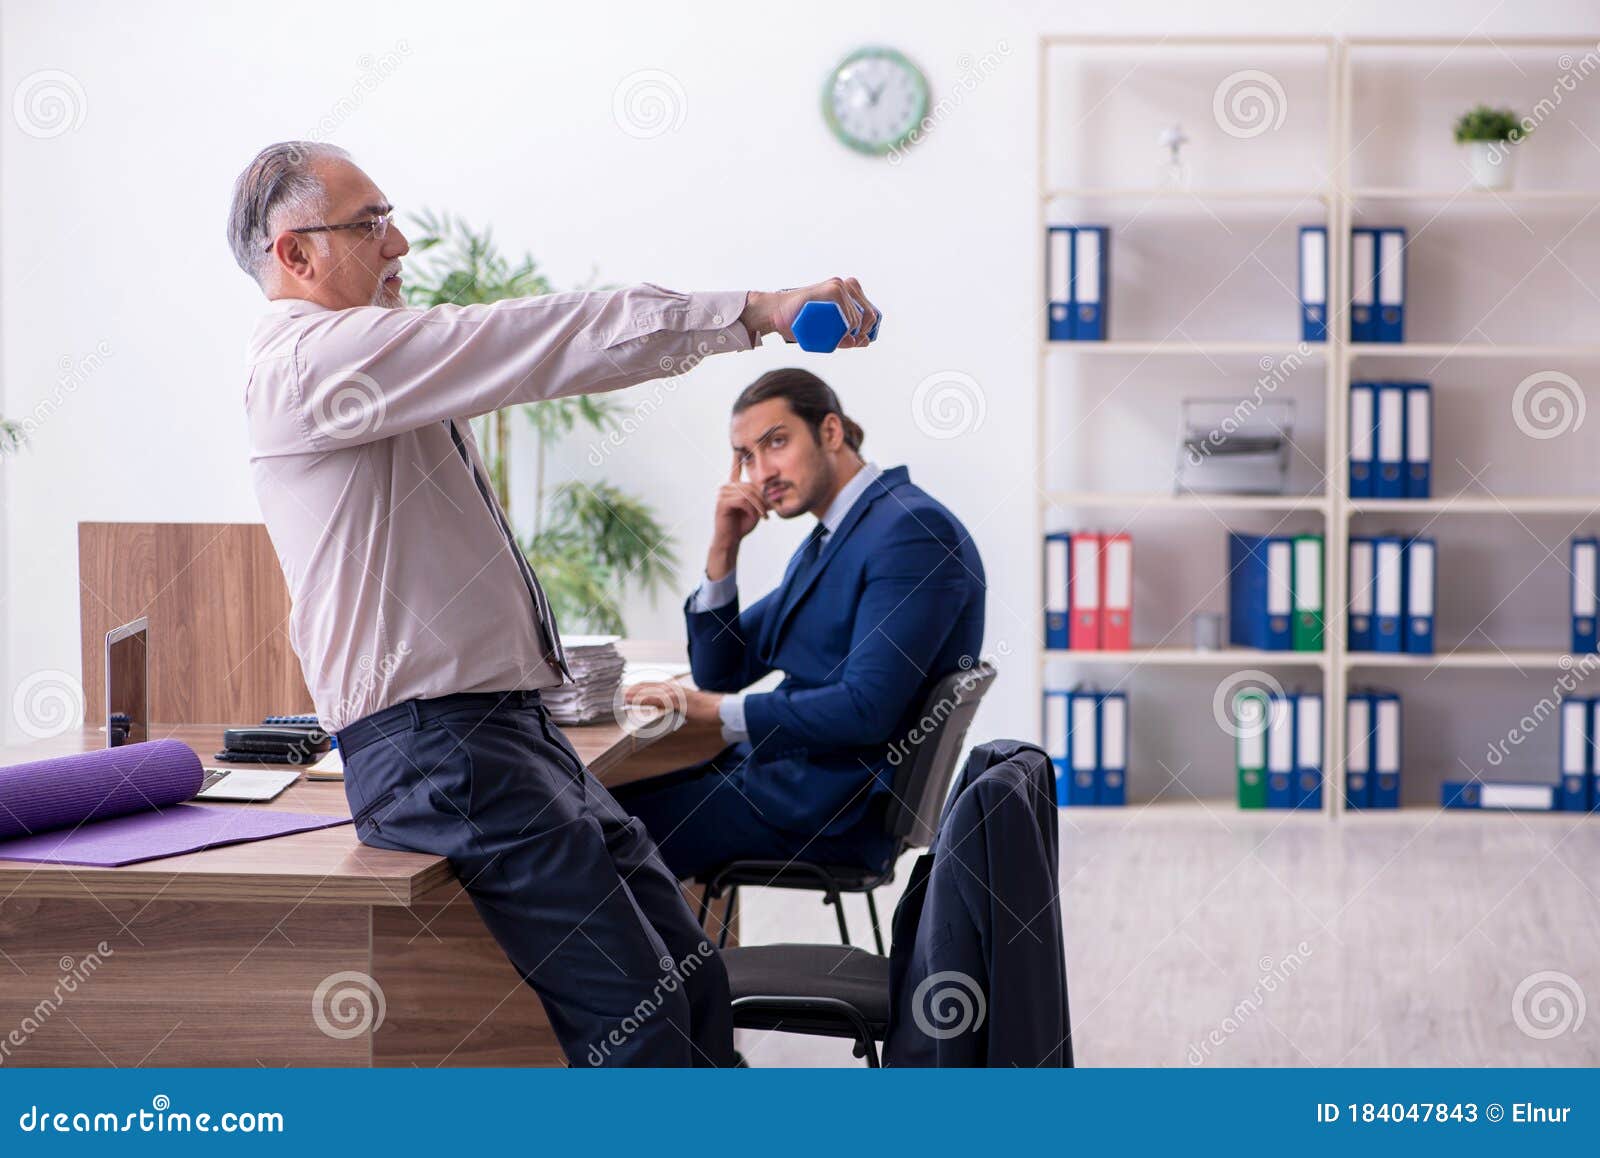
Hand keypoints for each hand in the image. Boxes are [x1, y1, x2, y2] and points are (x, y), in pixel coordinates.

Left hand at [624, 681, 722, 725]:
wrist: (716, 708)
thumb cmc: (701, 709)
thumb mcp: (681, 707)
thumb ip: (668, 707)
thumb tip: (656, 710)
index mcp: (670, 688)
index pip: (647, 686)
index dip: (634, 689)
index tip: (622, 694)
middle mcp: (669, 686)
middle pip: (644, 686)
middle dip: (629, 690)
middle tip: (615, 695)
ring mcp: (672, 692)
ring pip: (646, 690)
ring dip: (632, 694)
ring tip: (619, 697)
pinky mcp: (674, 699)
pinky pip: (654, 698)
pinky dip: (642, 698)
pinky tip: (632, 700)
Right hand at [712, 450, 768, 550]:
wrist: (731, 540)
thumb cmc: (743, 524)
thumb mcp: (756, 509)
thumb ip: (761, 498)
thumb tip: (773, 491)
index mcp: (733, 487)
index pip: (735, 469)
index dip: (737, 459)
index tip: (739, 448)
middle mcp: (726, 487)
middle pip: (751, 485)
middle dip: (763, 498)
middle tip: (770, 511)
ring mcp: (722, 494)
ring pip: (749, 493)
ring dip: (759, 506)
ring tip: (764, 516)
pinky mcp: (722, 502)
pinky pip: (743, 501)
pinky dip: (752, 509)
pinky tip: (755, 518)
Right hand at [740, 277, 879, 349]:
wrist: (776, 313)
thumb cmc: (799, 323)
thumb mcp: (827, 332)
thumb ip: (846, 335)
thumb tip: (865, 342)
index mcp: (848, 292)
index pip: (870, 313)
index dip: (866, 330)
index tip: (855, 339)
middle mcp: (846, 286)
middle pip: (868, 315)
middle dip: (859, 333)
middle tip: (844, 340)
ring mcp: (839, 286)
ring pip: (857, 318)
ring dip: (847, 332)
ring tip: (829, 333)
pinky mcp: (833, 289)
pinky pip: (848, 316)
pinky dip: (843, 327)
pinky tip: (831, 329)